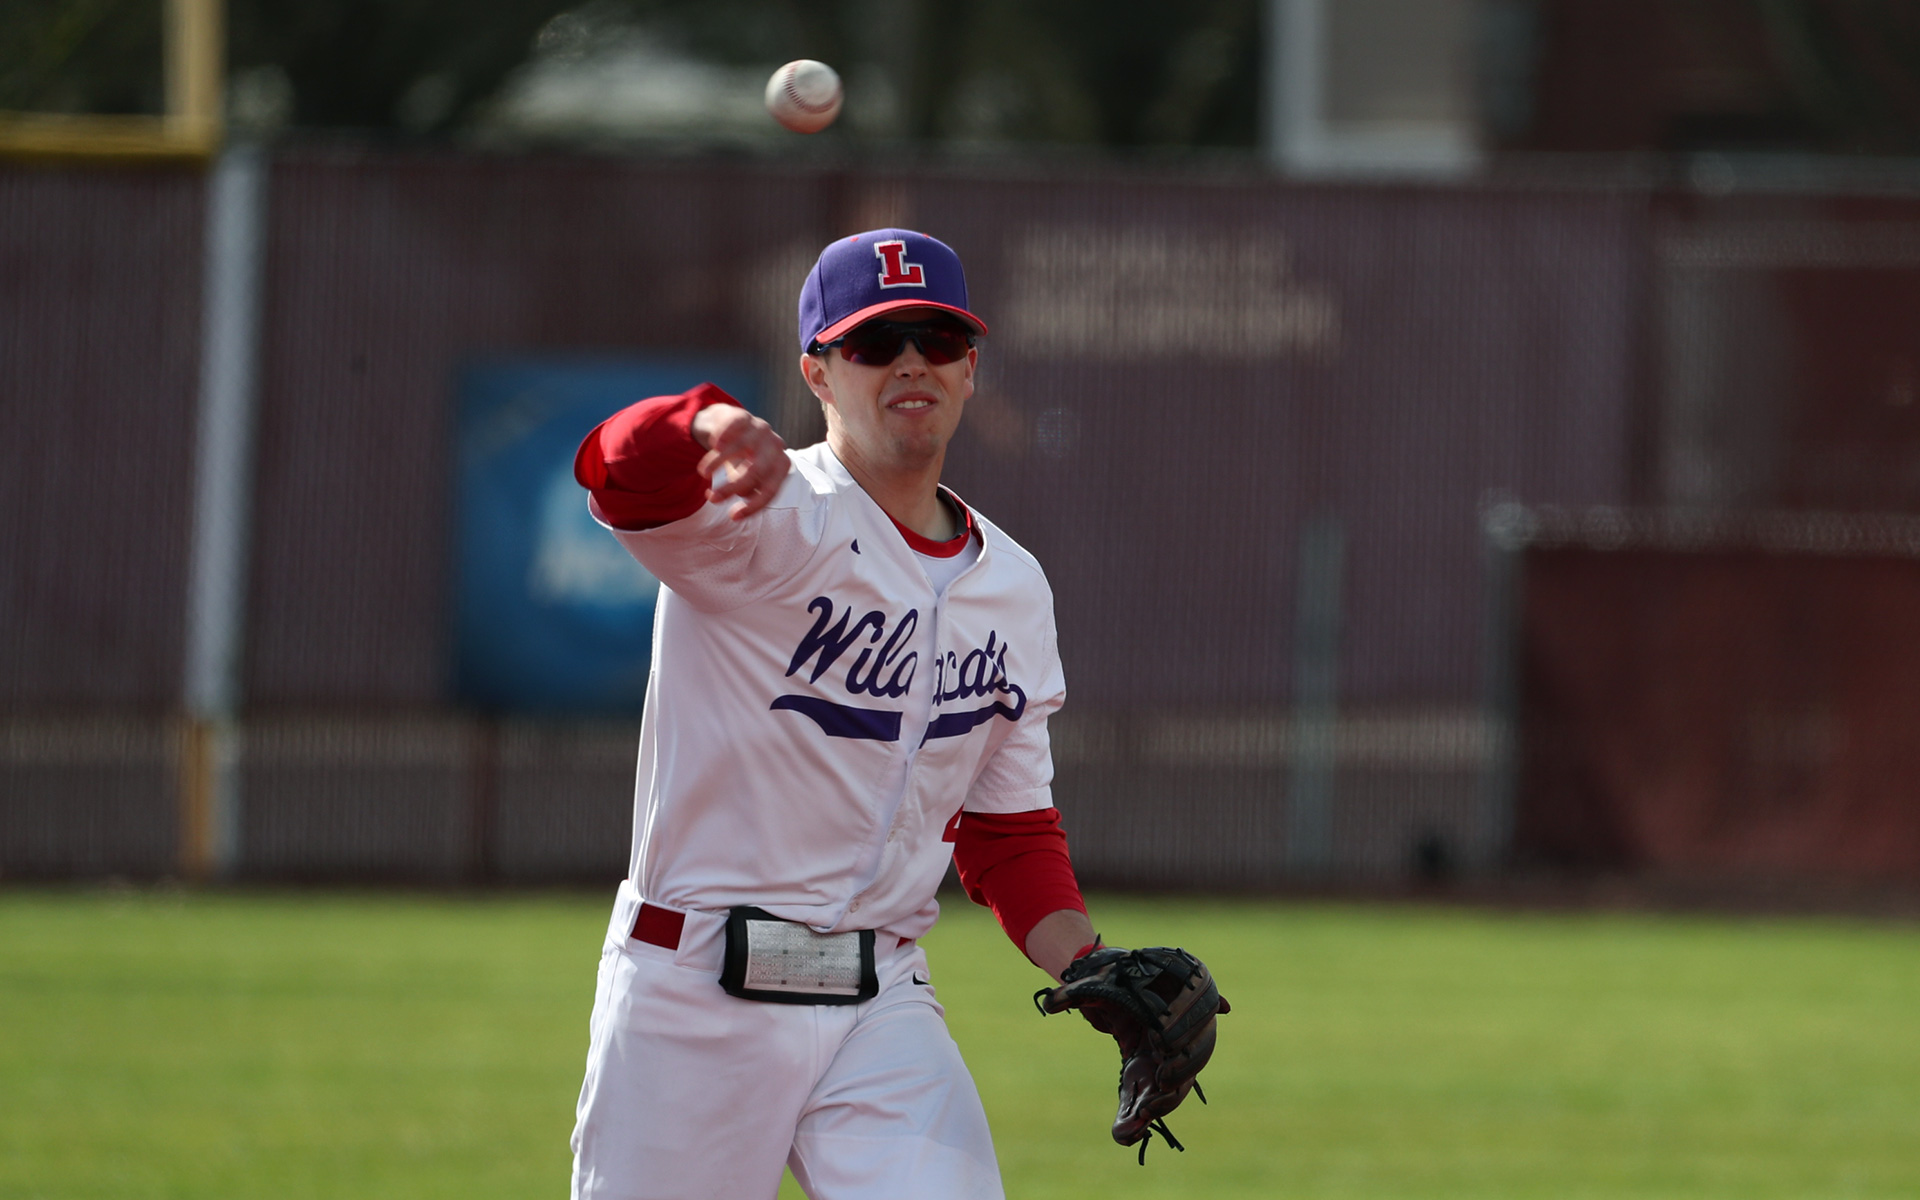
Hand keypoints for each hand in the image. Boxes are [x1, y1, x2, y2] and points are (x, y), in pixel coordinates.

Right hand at [692, 405, 788, 519]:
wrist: (736, 426)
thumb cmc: (747, 459)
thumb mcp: (753, 477)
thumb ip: (750, 491)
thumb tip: (741, 509)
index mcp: (781, 466)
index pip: (770, 491)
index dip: (752, 506)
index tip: (732, 517)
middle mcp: (775, 447)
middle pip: (755, 471)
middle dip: (732, 488)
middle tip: (712, 499)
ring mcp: (760, 430)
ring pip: (739, 449)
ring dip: (719, 463)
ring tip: (704, 474)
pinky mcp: (743, 417)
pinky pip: (733, 427)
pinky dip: (724, 437)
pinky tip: (714, 446)